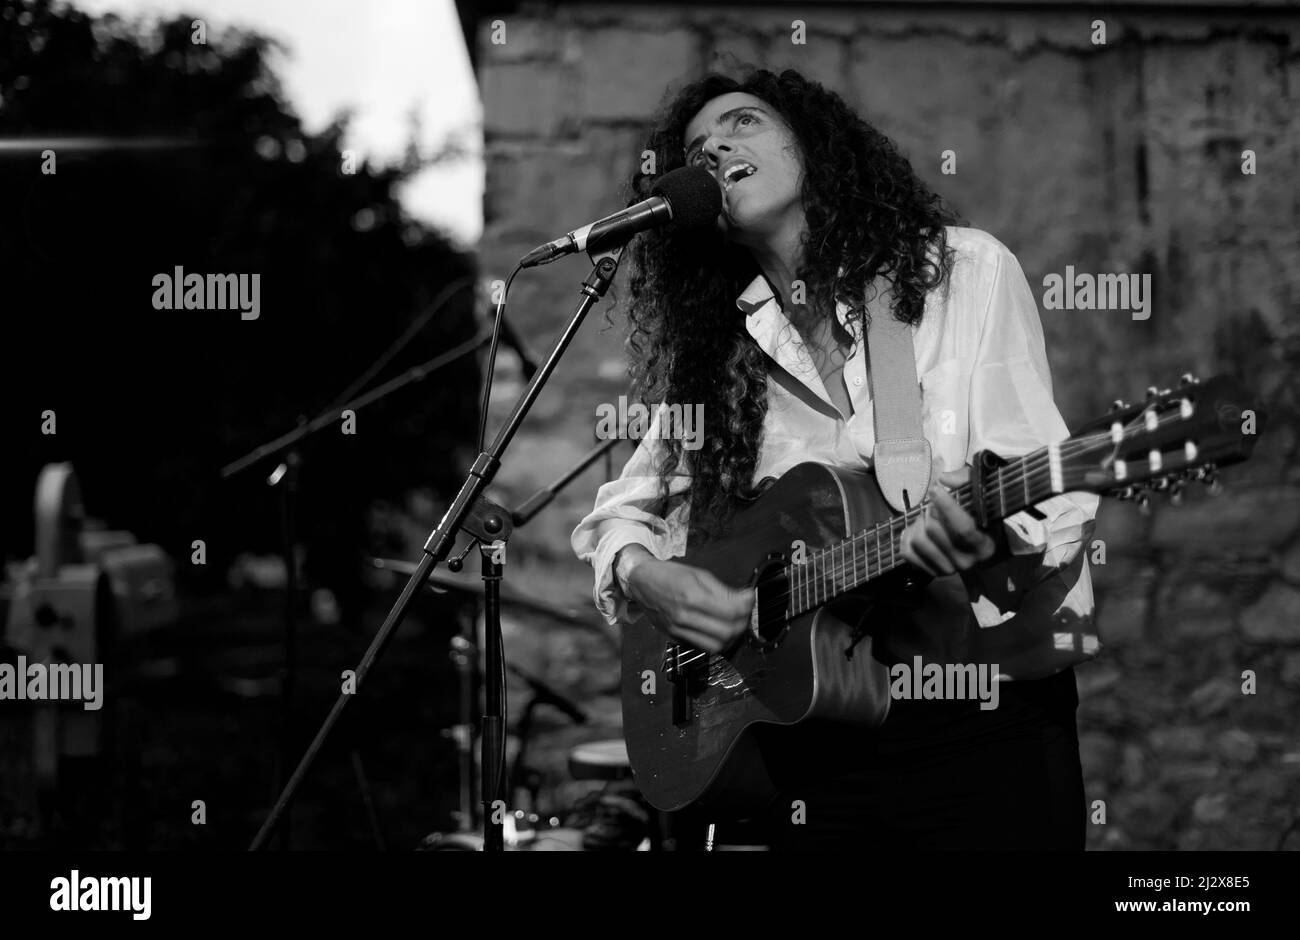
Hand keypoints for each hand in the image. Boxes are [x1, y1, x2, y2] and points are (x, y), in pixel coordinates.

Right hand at [618, 546, 753, 652]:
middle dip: (742, 623)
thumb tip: (744, 599)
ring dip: (731, 637)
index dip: (746, 606)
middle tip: (744, 612)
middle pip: (726, 632)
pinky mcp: (675, 638)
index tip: (750, 598)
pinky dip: (714, 641)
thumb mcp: (698, 574)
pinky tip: (717, 629)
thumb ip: (722, 590)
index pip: (731, 611)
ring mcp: (678, 630)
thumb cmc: (668, 575)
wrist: (641, 583)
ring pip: (716, 646)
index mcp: (691, 596)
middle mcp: (684, 617)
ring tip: (733, 624)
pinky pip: (702, 647)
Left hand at [899, 465, 1006, 576]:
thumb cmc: (979, 519)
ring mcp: (948, 569)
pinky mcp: (930, 572)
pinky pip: (906, 552)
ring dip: (918, 523)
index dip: (947, 506)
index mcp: (984, 545)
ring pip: (918, 540)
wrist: (978, 551)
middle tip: (934, 506)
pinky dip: (907, 536)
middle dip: (930, 511)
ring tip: (927, 519)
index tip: (935, 489)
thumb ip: (966, 481)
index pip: (963, 528)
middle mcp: (967, 561)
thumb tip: (944, 478)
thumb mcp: (980, 497)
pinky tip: (918, 530)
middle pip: (933, 530)